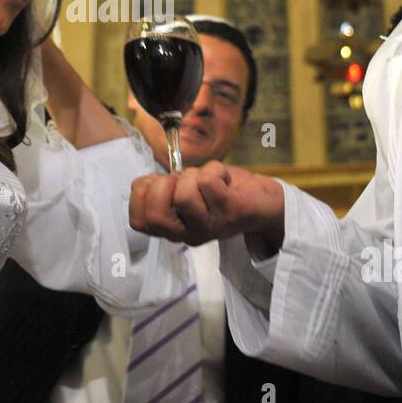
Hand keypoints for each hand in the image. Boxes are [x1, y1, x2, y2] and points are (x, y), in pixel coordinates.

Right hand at [129, 161, 283, 248]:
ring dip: (194, 174)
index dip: (142, 194)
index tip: (161, 182)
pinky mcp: (231, 213)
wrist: (263, 201)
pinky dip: (214, 168)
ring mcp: (210, 226)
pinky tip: (224, 178)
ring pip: (184, 195)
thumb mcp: (183, 191)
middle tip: (183, 180)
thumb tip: (147, 181)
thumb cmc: (219, 190)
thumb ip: (163, 190)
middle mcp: (188, 234)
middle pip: (156, 215)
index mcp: (173, 229)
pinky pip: (208, 181)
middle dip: (163, 185)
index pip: (139, 222)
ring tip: (208, 179)